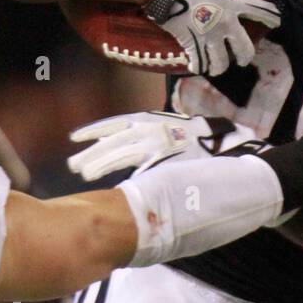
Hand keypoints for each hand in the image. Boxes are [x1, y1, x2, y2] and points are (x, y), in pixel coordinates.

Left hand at [67, 111, 241, 181]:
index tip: (74, 138)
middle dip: (91, 153)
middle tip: (72, 165)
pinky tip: (113, 182)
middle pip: (113, 141)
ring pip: (122, 153)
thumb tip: (123, 155)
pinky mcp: (169, 157)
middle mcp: (151, 128)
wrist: (230, 143)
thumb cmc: (197, 141)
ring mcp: (159, 143)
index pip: (115, 125)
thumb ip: (146, 142)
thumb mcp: (167, 131)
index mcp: (149, 120)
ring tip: (83, 173)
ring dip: (101, 163)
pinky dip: (127, 174)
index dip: (94, 131)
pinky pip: (142, 167)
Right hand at [142, 0, 280, 76]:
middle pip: (245, 50)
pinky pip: (199, 63)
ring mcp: (209, 36)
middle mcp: (226, 23)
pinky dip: (198, 66)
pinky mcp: (192, 43)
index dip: (272, 18)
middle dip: (244, 57)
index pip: (263, 12)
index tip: (276, 22)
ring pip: (222, 63)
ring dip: (220, 66)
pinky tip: (197, 66)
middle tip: (241, 59)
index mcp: (235, 2)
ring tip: (217, 67)